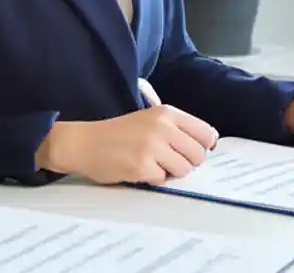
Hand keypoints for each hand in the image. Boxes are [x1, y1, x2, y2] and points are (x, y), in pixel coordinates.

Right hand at [36, 105, 219, 184]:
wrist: (84, 142)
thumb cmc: (118, 134)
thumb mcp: (150, 120)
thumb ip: (177, 129)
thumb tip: (208, 145)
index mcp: (167, 113)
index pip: (206, 133)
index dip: (203, 147)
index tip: (193, 152)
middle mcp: (162, 127)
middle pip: (198, 154)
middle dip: (187, 163)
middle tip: (168, 162)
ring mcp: (152, 147)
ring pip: (184, 169)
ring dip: (170, 172)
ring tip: (152, 165)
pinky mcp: (142, 166)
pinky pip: (162, 180)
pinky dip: (153, 179)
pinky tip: (138, 169)